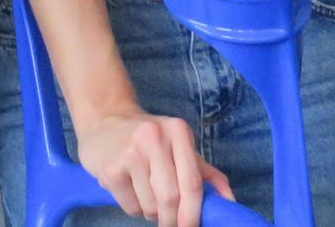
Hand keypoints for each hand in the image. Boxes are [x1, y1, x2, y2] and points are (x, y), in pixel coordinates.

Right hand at [76, 111, 232, 226]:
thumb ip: (205, 172)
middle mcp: (154, 138)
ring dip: (152, 213)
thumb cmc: (148, 138)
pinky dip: (134, 208)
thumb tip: (229, 201)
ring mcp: (130, 152)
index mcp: (178, 131)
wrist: (104, 119)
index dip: (194, 213)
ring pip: (151, 206)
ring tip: (145, 195)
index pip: (193, 182)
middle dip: (172, 220)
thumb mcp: (179, 145)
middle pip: (171, 198)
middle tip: (169, 223)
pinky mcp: (110, 168)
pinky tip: (129, 189)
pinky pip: (130, 207)